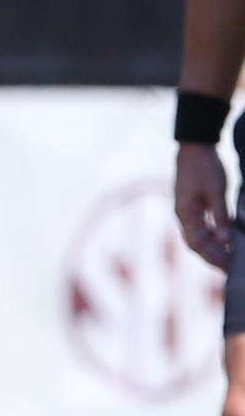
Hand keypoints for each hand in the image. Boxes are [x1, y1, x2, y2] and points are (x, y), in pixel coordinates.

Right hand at [176, 142, 231, 267]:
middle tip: (231, 268)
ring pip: (198, 237)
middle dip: (213, 257)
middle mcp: (183, 216)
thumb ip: (221, 218)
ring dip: (212, 248)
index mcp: (186, 214)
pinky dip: (212, 236)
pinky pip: (201, 227)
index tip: (229, 267)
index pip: (198, 244)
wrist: (195, 147)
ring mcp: (186, 211)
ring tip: (229, 257)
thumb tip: (227, 242)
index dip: (213, 257)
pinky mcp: (192, 206)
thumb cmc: (206, 168)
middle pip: (196, 244)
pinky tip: (224, 239)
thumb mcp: (217, 192)